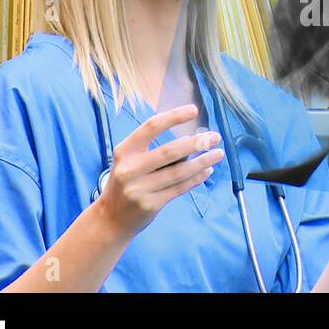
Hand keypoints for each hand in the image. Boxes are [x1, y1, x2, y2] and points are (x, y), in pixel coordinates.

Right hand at [94, 104, 223, 237]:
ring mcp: (139, 189)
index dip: (174, 116)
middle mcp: (130, 169)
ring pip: (179, 172)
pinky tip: (207, 170)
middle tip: (215, 137)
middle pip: (170, 151)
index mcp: (124, 151)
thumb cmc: (126, 183)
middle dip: (197, 143)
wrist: (110, 219)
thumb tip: (193, 138)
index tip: (194, 110)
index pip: (151, 127)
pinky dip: (196, 178)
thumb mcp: (131, 161)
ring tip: (218, 153)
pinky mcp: (150, 205)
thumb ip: (154, 150)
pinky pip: (179, 188)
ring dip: (202, 162)